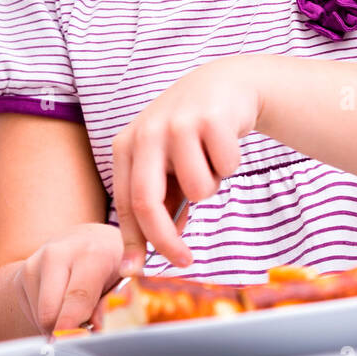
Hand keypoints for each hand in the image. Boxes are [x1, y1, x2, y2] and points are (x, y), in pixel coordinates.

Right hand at [12, 224, 130, 334]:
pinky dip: (46, 319)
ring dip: (56, 326)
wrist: (86, 239)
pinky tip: (61, 304)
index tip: (73, 344)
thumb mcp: (124, 279)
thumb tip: (97, 329)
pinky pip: (32, 314)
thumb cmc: (110, 263)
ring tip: (75, 311)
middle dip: (65, 331)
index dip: (73, 327)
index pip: (77, 297)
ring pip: (40, 317)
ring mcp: (34, 262)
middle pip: (50, 312)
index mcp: (90, 253)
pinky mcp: (20, 274)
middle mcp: (56, 253)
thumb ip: (113, 304)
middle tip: (83, 333)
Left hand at [111, 55, 263, 269]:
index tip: (140, 271)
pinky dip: (230, 164)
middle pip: (146, 201)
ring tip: (209, 161)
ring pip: (198, 189)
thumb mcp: (167, 166)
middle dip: (166, 241)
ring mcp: (177, 123)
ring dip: (212, 186)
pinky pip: (226, 168)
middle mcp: (146, 132)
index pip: (126, 204)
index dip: (134, 242)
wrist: (225, 84)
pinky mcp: (210, 117)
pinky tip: (225, 142)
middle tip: (184, 261)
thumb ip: (159, 206)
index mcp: (127, 145)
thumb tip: (147, 257)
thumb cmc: (191, 135)